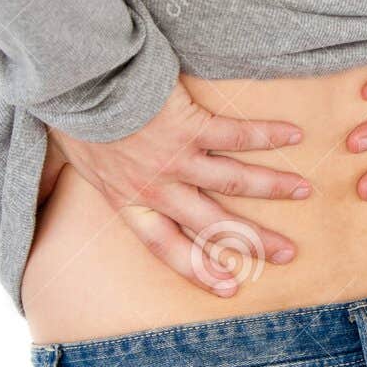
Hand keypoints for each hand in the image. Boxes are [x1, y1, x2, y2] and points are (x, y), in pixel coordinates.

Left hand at [46, 85, 310, 295]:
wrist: (75, 80)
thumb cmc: (70, 112)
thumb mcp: (71, 158)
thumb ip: (92, 176)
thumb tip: (63, 189)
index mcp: (127, 200)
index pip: (165, 245)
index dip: (197, 267)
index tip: (227, 285)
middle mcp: (156, 188)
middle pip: (213, 224)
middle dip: (255, 240)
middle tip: (287, 253)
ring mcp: (176, 159)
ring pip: (234, 182)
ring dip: (273, 187)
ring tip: (304, 190)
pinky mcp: (190, 125)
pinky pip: (237, 135)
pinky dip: (267, 136)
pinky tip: (294, 134)